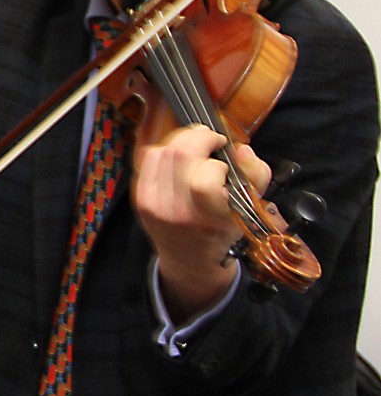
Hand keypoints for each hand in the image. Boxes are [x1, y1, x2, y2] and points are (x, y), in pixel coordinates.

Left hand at [133, 124, 270, 318]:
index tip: (225, 156)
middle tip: (211, 138)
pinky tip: (178, 155)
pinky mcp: (140, 198)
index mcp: (209, 219)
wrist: (190, 259)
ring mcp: (154, 206)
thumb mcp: (251, 208)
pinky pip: (148, 159)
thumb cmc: (223, 230)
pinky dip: (165, 149)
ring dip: (182, 139)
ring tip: (196, 143)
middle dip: (199, 136)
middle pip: (179, 155)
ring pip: (162, 151)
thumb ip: (256, 176)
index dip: (216, 161)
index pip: (203, 181)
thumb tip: (242, 150)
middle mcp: (178, 213)